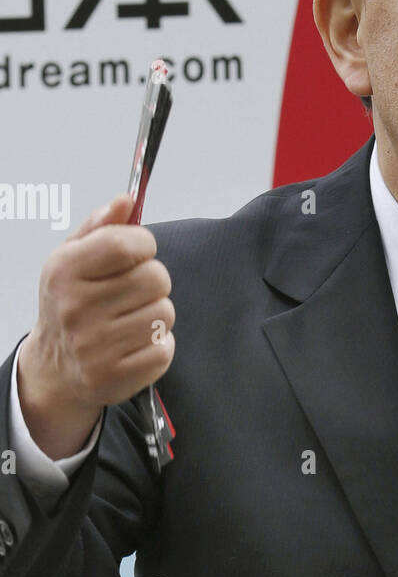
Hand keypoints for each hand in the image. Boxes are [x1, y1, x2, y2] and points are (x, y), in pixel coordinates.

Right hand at [18, 194, 174, 458]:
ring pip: (165, 314)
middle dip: (153, 282)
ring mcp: (95, 346)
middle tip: (133, 293)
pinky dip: (157, 346)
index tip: (138, 254)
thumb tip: (127, 200)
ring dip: (156, 315)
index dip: (144, 245)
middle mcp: (76, 308)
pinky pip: (164, 350)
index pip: (128, 244)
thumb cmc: (70, 305)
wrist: (54, 369)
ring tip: (131, 320)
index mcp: (65, 270)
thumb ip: (101, 227)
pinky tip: (134, 345)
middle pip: (156, 278)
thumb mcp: (73, 259)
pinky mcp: (114, 376)